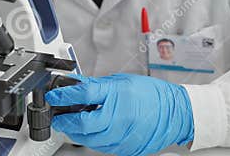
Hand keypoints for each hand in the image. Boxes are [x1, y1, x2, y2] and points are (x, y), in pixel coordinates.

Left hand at [45, 74, 193, 155]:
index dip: (63, 96)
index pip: (83, 94)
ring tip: (72, 124)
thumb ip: (97, 85)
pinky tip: (92, 132)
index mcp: (118, 94)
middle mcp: (119, 116)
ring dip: (76, 132)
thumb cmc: (152, 94)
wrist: (176, 113)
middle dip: (65, 121)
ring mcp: (122, 135)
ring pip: (89, 140)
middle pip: (82, 124)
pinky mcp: (125, 148)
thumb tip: (76, 86)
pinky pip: (101, 147)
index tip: (53, 97)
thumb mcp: (122, 81)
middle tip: (58, 116)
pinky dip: (92, 140)